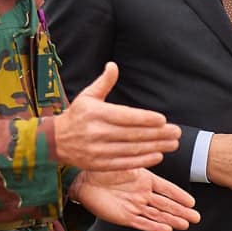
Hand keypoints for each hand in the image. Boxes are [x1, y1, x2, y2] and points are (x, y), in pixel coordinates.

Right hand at [54, 62, 179, 170]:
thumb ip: (104, 82)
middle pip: (132, 134)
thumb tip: (113, 65)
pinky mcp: (99, 165)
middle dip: (157, 134)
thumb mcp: (87, 96)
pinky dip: (142, 161)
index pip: (125, 117)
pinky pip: (125, 163)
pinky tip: (157, 156)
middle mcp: (96, 133)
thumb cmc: (76, 115)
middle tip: (176, 132)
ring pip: (132, 150)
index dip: (145, 119)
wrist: (54, 141)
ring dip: (155, 148)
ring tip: (172, 144)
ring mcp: (98, 151)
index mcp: (96, 113)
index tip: (163, 120)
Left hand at [69, 168, 199, 230]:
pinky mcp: (124, 216)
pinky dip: (154, 227)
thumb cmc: (103, 166)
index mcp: (144, 179)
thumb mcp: (127, 159)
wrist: (83, 179)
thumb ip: (142, 156)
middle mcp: (141, 194)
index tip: (192, 201)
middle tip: (196, 217)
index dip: (179, 195)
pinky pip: (142, 223)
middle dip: (181, 211)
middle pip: (165, 205)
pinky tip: (167, 229)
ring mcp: (134, 206)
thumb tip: (157, 146)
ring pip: (157, 215)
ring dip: (172, 220)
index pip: (166, 189)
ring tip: (186, 224)